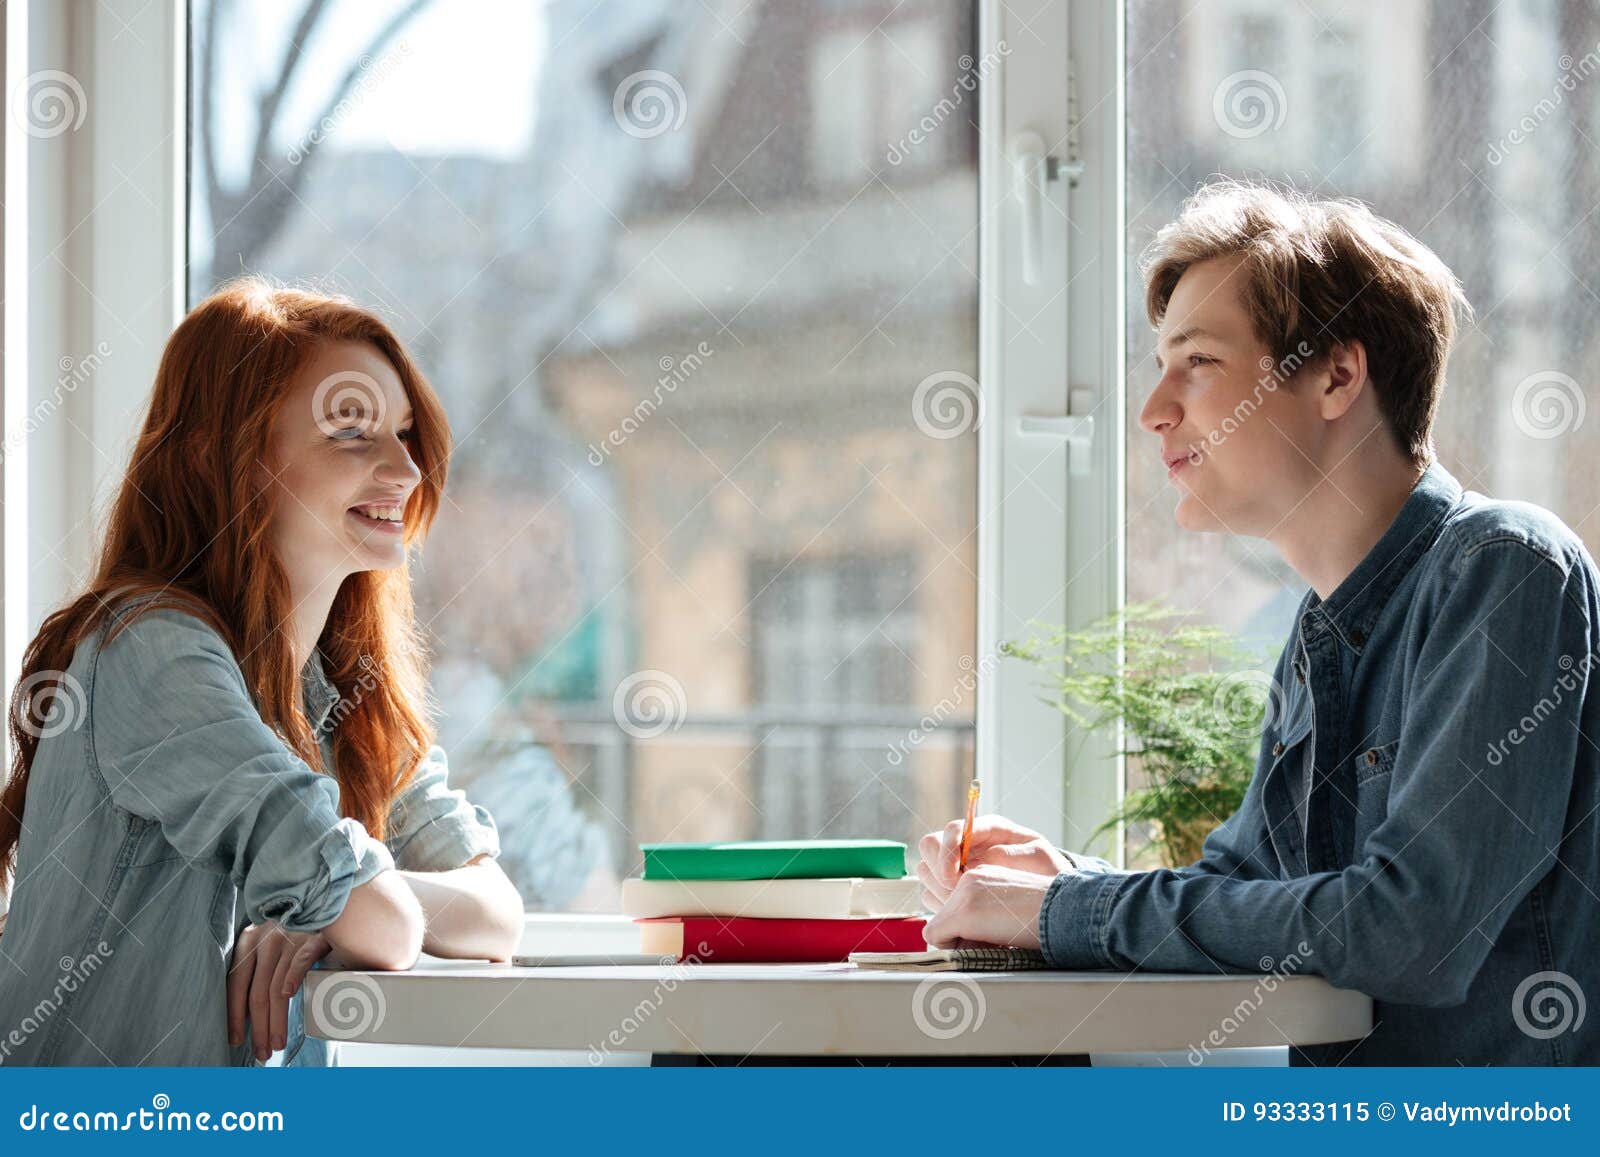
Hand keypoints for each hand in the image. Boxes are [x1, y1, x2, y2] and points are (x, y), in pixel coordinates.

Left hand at [228, 921, 331, 1060]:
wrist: (320, 892)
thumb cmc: (294, 924)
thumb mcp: (267, 940)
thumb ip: (258, 967)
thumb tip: (250, 1008)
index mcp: (248, 942)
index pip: (235, 986)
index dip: (234, 1016)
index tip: (236, 1040)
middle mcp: (265, 941)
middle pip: (257, 993)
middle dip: (258, 1028)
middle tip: (262, 1052)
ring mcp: (289, 938)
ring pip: (277, 987)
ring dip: (276, 1020)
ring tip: (276, 1044)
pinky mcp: (313, 937)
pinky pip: (299, 962)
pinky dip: (292, 980)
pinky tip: (289, 998)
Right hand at [916, 813, 1070, 910]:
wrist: (1051, 893)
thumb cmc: (1046, 870)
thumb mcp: (1038, 858)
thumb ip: (1009, 856)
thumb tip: (975, 864)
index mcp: (986, 829)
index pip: (953, 830)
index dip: (947, 851)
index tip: (953, 877)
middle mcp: (966, 844)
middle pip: (930, 846)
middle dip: (938, 871)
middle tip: (956, 892)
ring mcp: (956, 865)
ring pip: (926, 871)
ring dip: (938, 889)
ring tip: (963, 904)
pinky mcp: (953, 888)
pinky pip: (930, 893)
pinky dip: (941, 905)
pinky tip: (964, 914)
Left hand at [922, 864, 1052, 950]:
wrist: (1064, 911)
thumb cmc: (1045, 916)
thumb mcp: (1007, 905)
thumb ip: (983, 911)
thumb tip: (958, 937)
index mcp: (979, 874)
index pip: (950, 904)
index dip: (963, 926)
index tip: (989, 931)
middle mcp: (967, 877)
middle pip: (940, 915)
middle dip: (957, 934)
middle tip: (991, 938)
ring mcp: (963, 893)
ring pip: (937, 927)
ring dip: (957, 940)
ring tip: (991, 939)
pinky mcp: (964, 912)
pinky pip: (935, 937)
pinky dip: (953, 949)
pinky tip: (984, 943)